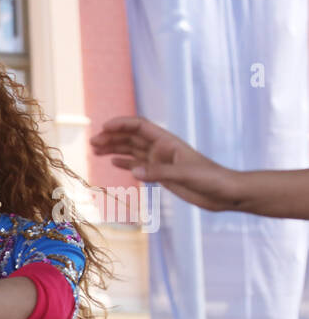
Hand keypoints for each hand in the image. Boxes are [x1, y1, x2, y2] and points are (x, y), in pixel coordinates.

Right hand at [90, 116, 239, 212]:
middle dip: (113, 137)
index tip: (103, 128)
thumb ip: (159, 173)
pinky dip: (125, 163)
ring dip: (115, 149)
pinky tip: (113, 162)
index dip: (122, 125)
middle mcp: (162, 150)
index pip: (140, 127)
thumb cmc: (211, 180)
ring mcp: (161, 162)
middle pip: (132, 138)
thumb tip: (134, 171)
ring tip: (96, 150)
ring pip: (133, 151)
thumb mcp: (186, 175)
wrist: (225, 193)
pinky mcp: (162, 175)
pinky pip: (139, 166)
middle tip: (93, 143)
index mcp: (168, 143)